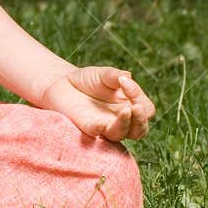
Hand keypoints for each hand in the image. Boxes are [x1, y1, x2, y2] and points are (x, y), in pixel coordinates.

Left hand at [37, 65, 154, 140]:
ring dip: (126, 124)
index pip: (146, 109)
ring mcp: (105, 126)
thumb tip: (128, 77)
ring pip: (122, 134)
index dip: (140, 97)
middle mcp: (120, 119)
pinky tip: (104, 122)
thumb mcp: (103, 74)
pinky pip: (99, 133)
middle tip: (136, 107)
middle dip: (141, 119)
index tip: (123, 81)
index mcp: (129, 106)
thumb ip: (116, 75)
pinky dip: (104, 129)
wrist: (62, 84)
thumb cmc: (87, 80)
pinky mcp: (88, 128)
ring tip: (126, 110)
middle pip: (140, 129)